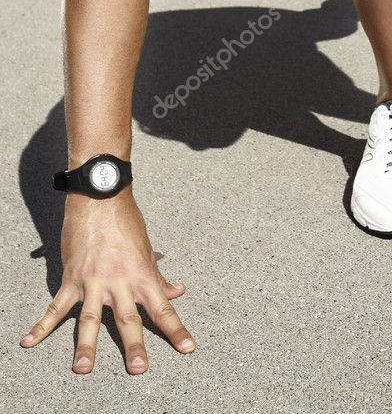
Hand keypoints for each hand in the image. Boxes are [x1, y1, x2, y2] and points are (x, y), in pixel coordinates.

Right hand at [19, 186, 195, 373]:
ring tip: (83, 369)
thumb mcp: (147, 249)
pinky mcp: (72, 278)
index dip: (176, 330)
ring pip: (90, 319)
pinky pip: (56, 306)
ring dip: (86, 345)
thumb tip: (176, 291)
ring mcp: (94, 281)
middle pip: (128, 320)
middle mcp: (120, 282)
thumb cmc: (126, 221)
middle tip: (139, 370)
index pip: (163, 308)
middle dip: (134, 346)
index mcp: (142, 276)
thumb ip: (157, 275)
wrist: (101, 196)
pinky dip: (42, 325)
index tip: (188, 349)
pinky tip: (28, 342)